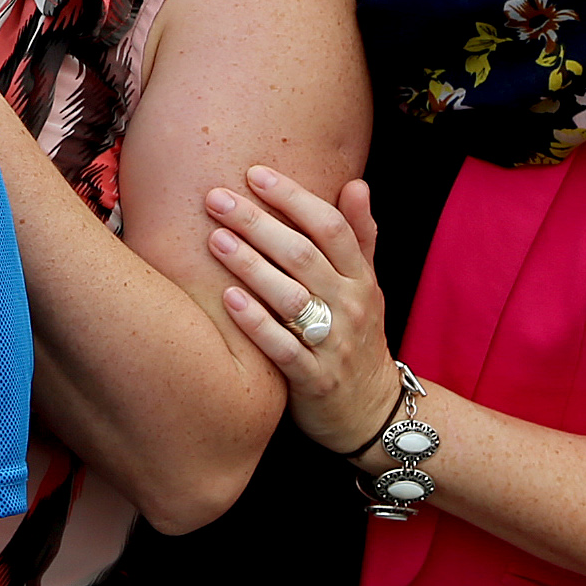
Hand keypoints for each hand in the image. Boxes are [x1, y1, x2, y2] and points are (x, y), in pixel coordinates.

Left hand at [205, 165, 395, 453]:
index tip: (254, 172)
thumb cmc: (356, 336)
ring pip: (292, 298)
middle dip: (259, 223)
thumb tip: (357, 182)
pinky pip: (283, 348)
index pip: (331, 227)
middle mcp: (351, 306)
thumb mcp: (366, 286)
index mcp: (361, 278)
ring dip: (252, 267)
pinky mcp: (315, 379)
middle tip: (216, 197)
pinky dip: (256, 323)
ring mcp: (334, 344)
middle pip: (304, 255)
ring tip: (214, 240)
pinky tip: (226, 299)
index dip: (294, 197)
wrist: (372, 412)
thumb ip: (359, 236)